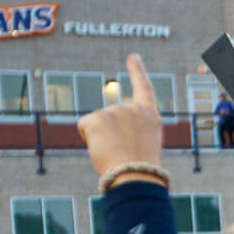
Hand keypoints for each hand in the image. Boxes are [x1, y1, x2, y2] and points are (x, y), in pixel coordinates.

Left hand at [77, 54, 163, 177]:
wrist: (135, 175)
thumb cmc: (139, 166)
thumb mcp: (143, 142)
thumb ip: (131, 126)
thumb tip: (102, 120)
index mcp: (150, 115)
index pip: (144, 88)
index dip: (137, 71)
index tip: (133, 57)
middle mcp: (134, 108)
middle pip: (112, 115)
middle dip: (110, 131)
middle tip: (123, 151)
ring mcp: (115, 111)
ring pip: (98, 123)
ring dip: (100, 138)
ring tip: (115, 152)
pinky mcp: (98, 118)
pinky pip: (84, 127)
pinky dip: (87, 138)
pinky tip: (102, 148)